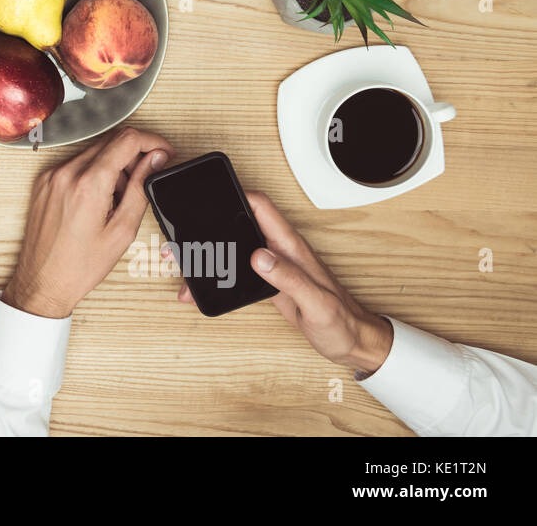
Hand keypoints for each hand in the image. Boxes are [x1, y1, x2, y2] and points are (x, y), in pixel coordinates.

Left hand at [3, 127, 173, 318]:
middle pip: (111, 141)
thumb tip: (155, 160)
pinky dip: (95, 171)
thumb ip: (141, 189)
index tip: (164, 152)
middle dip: (136, 154)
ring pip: (95, 150)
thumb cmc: (80, 266)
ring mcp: (52, 175)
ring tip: (120, 197)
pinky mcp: (44, 181)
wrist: (42, 282)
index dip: (154, 141)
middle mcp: (66, 173)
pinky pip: (77, 163)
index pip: (127, 140)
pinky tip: (100, 198)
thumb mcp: (122, 231)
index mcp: (87, 184)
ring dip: (115, 164)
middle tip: (146, 178)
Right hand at [174, 192, 392, 373]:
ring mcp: (274, 265)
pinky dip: (219, 274)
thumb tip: (259, 256)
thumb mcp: (316, 303)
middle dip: (210, 226)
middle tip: (184, 238)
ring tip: (185, 265)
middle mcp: (280, 251)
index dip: (237, 195)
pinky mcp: (268, 281)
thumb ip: (289, 277)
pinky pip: (238, 269)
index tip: (212, 195)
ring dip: (211, 254)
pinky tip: (204, 285)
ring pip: (235, 247)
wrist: (351, 342)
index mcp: (292, 248)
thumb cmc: (341, 322)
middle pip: (239, 224)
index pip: (262, 208)